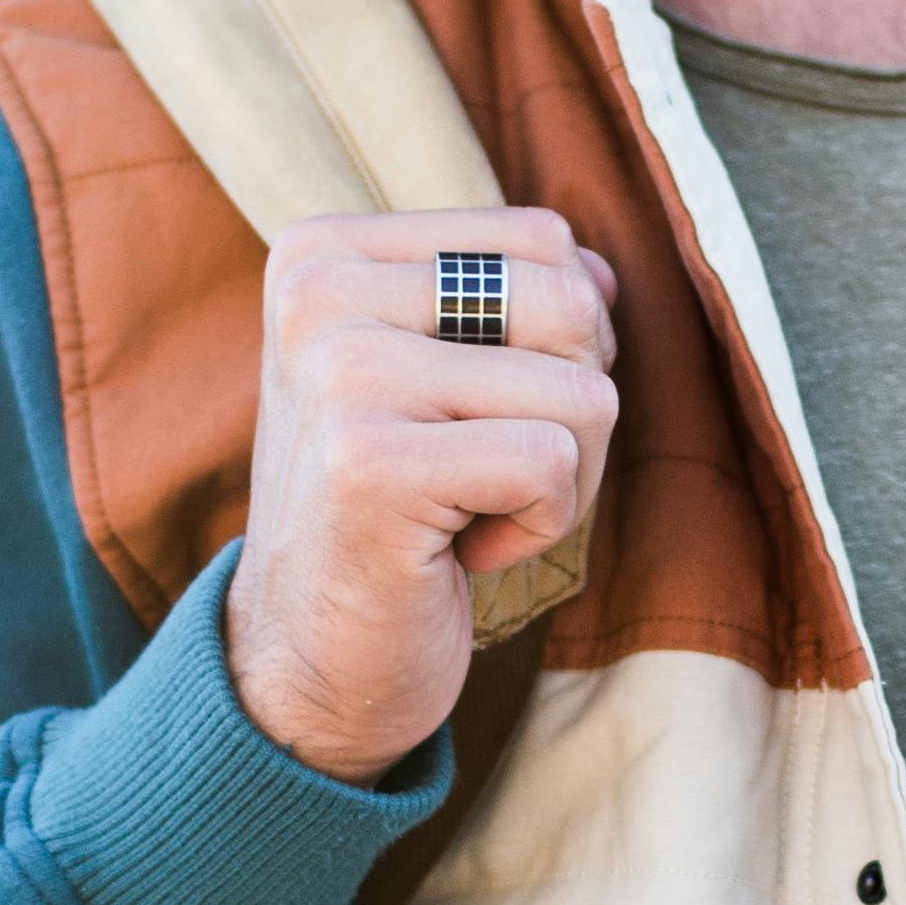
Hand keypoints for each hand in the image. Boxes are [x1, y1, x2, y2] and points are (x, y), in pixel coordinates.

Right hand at [222, 207, 619, 782]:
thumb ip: (506, 301)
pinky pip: (553, 464)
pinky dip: (535, 529)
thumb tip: (600, 274)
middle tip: (482, 477)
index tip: (466, 418)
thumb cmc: (391, 519)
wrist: (305, 664)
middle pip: (573, 305)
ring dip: (560, 480)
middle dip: (571, 409)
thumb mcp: (433, 376)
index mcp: (324, 251)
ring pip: (583, 390)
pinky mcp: (372, 463)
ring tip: (465, 515)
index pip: (541, 240)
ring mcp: (339, 372)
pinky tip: (453, 553)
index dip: (552, 345)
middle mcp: (318, 291)